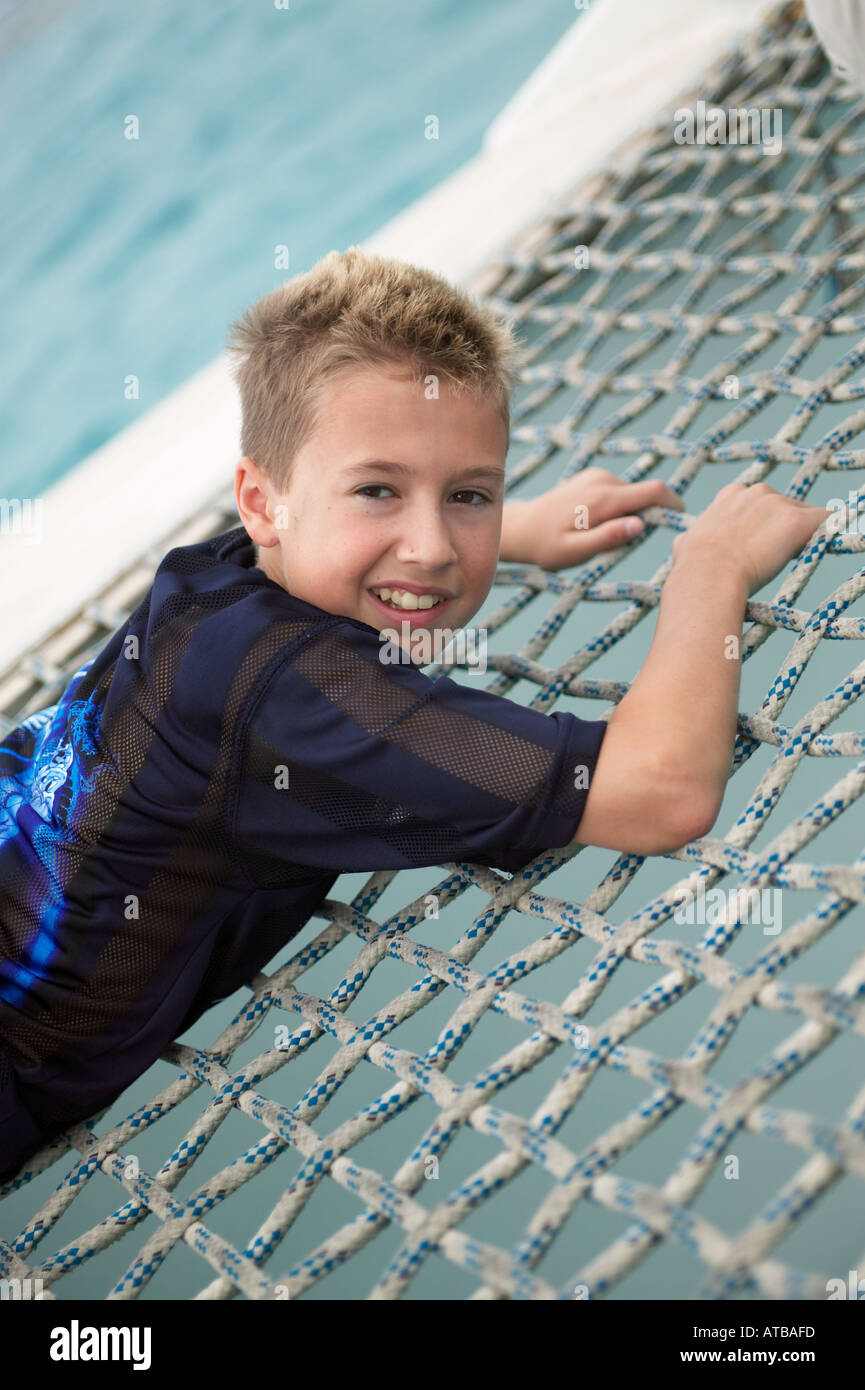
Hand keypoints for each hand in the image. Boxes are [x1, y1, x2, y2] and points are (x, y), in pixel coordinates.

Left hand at [502, 469, 684, 569]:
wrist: (523, 527)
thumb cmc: (548, 546)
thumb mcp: (576, 551)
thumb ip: (609, 538)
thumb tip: (641, 525)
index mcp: (602, 499)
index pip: (654, 491)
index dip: (674, 505)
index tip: (683, 522)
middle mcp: (603, 480)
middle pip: (645, 495)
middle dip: (647, 517)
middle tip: (625, 544)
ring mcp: (598, 476)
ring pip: (632, 496)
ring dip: (630, 515)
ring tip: (602, 535)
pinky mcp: (595, 478)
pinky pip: (620, 493)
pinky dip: (619, 509)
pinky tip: (596, 524)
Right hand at [672, 482, 833, 595]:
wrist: (708, 575)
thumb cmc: (692, 566)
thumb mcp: (684, 544)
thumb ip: (689, 538)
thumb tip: (683, 544)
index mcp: (731, 495)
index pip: (757, 501)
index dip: (761, 521)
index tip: (758, 541)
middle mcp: (756, 492)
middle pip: (783, 505)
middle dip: (783, 526)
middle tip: (776, 553)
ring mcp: (778, 504)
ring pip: (804, 514)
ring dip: (804, 533)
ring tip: (794, 557)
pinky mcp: (797, 522)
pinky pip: (826, 521)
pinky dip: (828, 532)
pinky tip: (824, 546)